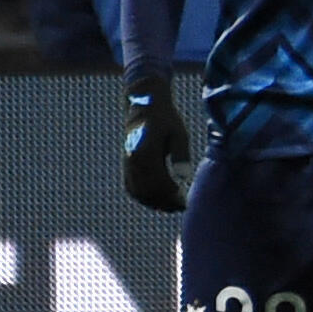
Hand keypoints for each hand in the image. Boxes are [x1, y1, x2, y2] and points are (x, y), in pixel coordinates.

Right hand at [122, 81, 192, 212]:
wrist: (144, 104)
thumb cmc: (166, 118)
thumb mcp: (179, 133)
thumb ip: (181, 155)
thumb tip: (184, 178)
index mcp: (145, 153)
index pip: (158, 183)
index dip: (172, 196)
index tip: (186, 202)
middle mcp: (132, 160)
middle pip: (146, 191)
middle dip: (164, 202)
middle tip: (181, 207)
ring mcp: (127, 162)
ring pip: (137, 192)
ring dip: (153, 202)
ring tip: (171, 206)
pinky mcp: (126, 163)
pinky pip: (131, 186)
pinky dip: (143, 196)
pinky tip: (157, 200)